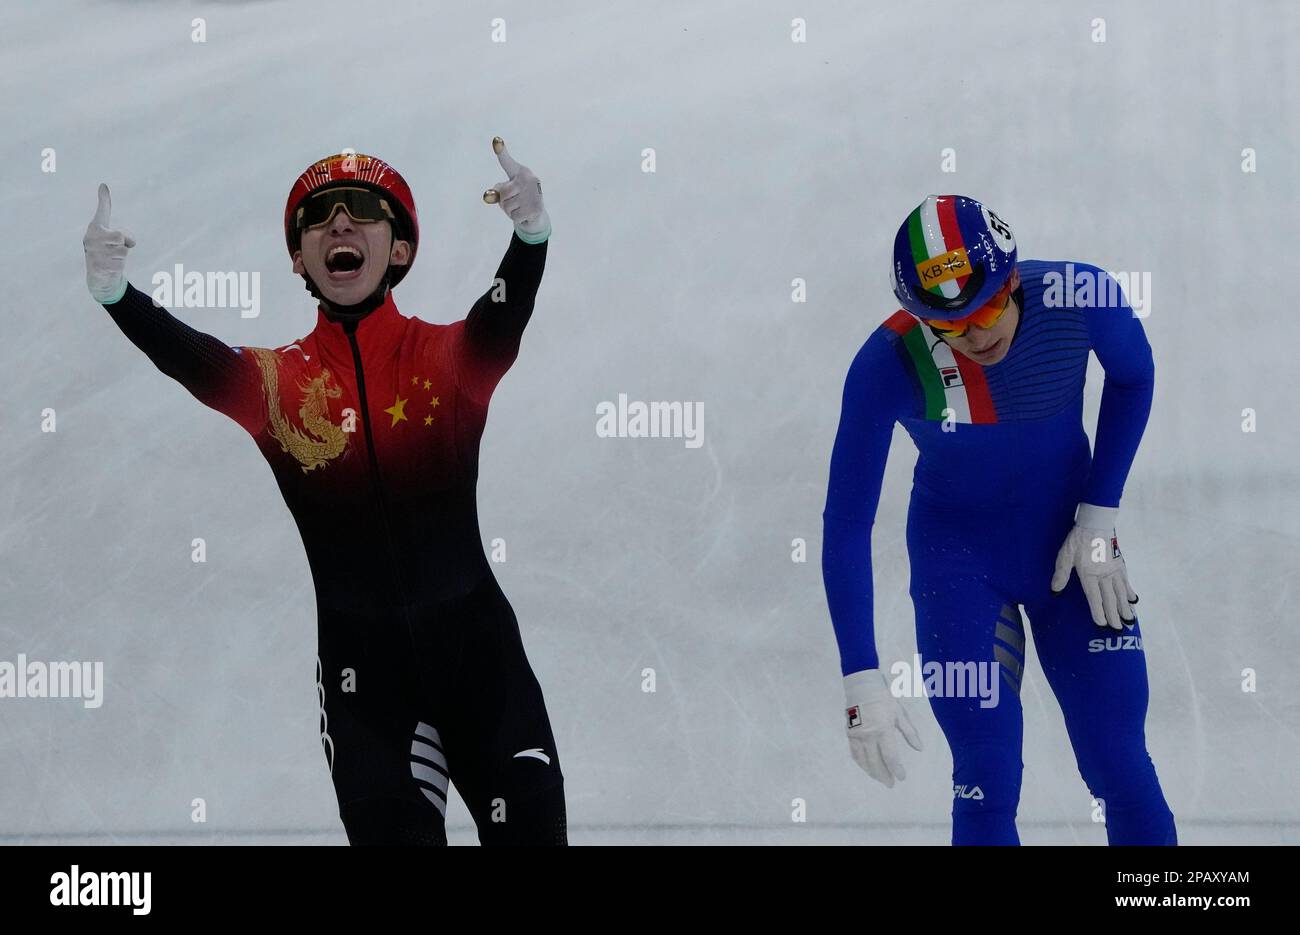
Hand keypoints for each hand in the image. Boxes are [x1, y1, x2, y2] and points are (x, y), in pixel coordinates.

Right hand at [83, 183, 134, 303]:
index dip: (104, 199)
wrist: (99, 274)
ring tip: (112, 257)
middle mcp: (91, 237)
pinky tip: (109, 266)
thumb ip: (120, 229)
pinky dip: (118, 266)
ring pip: (123, 251)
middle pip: (120, 235)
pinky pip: (120, 264)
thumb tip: (105, 189)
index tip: (103, 185)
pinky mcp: (98, 265)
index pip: (103, 212)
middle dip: (125, 243)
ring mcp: (93, 252)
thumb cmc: (108, 250)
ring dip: (122, 256)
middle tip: (116, 247)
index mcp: (95, 227)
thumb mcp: (112, 236)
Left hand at [482, 137, 549, 243]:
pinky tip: (525, 215)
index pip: (507, 162)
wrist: (537, 215)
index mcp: (520, 172)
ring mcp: (532, 194)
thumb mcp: (506, 193)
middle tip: (514, 202)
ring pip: (506, 206)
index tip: (496, 140)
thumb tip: (487, 196)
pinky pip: (514, 216)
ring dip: (509, 211)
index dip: (501, 151)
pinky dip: (516, 219)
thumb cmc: (518, 200)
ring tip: (519, 209)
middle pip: (502, 193)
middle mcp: (528, 179)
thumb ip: (496, 192)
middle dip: (503, 201)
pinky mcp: (534, 208)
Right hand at [844, 669, 921, 787]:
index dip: (897, 770)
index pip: (890, 757)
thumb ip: (910, 732)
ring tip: (880, 779)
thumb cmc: (884, 698)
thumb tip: (919, 748)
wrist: (861, 686)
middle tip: (891, 784)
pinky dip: (861, 763)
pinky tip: (867, 767)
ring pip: (864, 761)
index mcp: (883, 730)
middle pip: (876, 762)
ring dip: (872, 772)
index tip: (902, 777)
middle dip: (884, 775)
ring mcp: (857, 736)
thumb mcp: (900, 713)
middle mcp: (869, 735)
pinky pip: (854, 754)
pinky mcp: (849, 734)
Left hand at [1051, 502, 1138, 629]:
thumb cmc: (1078, 539)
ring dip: (1125, 608)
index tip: (1102, 625)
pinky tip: (1133, 600)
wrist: (1096, 523)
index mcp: (1089, 574)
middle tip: (1119, 630)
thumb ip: (1061, 574)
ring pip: (1121, 593)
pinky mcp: (1120, 564)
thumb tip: (1054, 591)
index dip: (1098, 612)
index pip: (1094, 598)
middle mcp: (1104, 575)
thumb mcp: (1065, 555)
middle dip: (1114, 615)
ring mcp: (1114, 570)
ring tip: (1130, 620)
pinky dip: (1130, 592)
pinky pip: (1126, 582)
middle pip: (1110, 599)